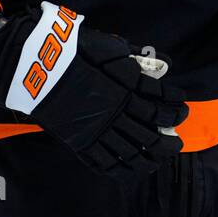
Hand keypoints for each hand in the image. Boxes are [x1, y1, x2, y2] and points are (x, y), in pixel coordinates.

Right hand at [0, 2, 187, 174]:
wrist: (36, 66)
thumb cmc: (73, 51)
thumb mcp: (109, 47)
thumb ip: (135, 59)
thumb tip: (162, 64)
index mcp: (127, 85)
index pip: (162, 102)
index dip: (176, 107)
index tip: (181, 109)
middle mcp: (117, 110)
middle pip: (152, 133)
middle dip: (169, 139)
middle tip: (176, 140)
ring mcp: (99, 129)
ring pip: (134, 151)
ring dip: (153, 156)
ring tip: (162, 156)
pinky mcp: (82, 142)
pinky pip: (108, 163)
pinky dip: (125, 169)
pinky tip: (135, 169)